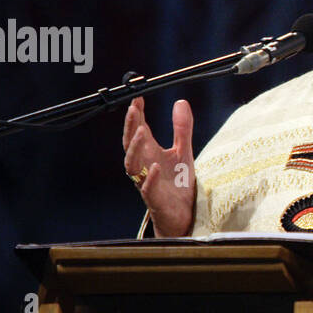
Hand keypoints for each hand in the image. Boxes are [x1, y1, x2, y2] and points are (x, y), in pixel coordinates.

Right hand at [122, 97, 195, 236]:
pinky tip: (155, 167)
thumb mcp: (183, 151)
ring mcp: (146, 182)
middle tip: (132, 108)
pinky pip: (147, 188)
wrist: (182, 214)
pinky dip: (150, 178)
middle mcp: (144, 165)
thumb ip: (181, 128)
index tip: (137, 97)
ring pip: (132, 165)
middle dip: (129, 126)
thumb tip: (180, 102)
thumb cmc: (178, 183)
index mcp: (149, 153)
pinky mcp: (155, 199)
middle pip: (130, 144)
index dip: (136, 114)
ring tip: (141, 131)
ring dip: (135, 148)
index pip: (138, 129)